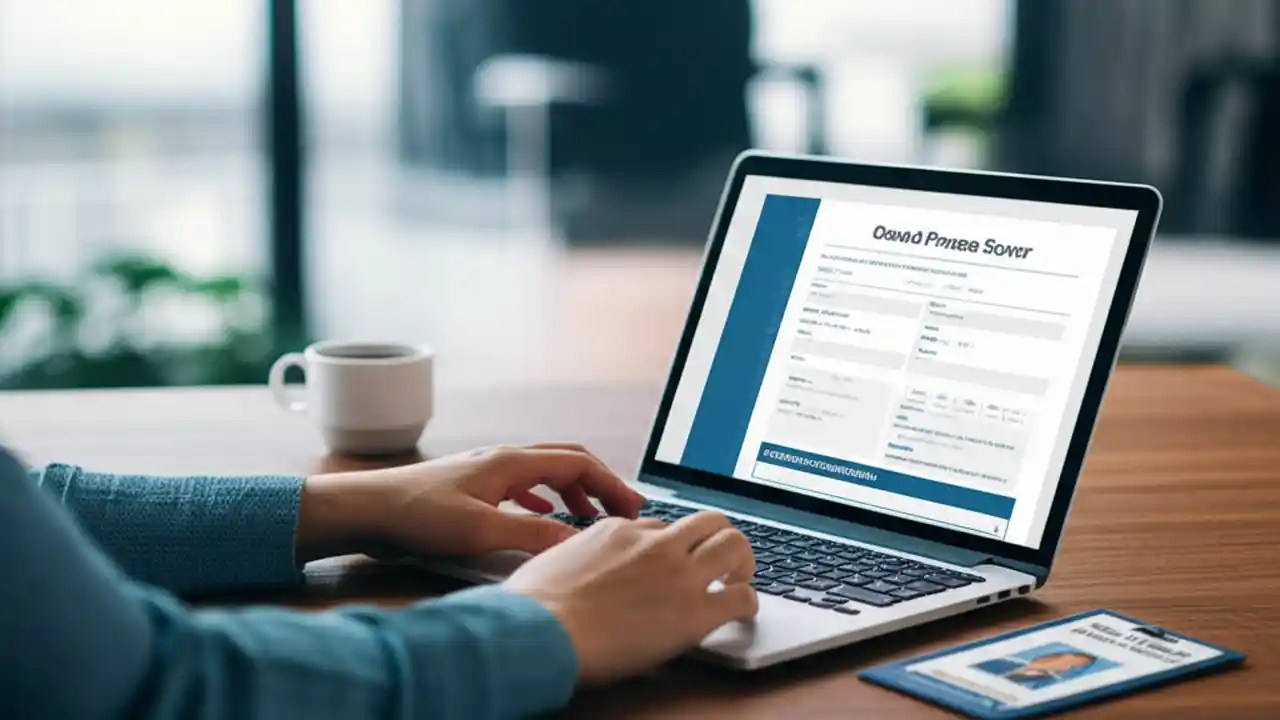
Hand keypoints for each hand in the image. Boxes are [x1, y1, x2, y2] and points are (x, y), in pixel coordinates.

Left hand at [296, 443, 644, 561]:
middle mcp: (502, 457)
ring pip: (543, 471)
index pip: (579, 462)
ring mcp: (485, 468)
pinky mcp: (469, 484)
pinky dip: (542, 497)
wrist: (363, 509)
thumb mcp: (480, 532)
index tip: (634, 509)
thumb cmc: (416, 517)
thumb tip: (579, 544)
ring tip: (588, 517)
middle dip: (599, 482)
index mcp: (511, 462)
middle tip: (622, 510)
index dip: (612, 484)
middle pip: (565, 460)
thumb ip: (533, 537)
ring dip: (572, 490)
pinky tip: (540, 515)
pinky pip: (520, 484)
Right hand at [504, 511, 757, 683]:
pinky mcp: (694, 611)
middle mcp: (653, 544)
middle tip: (719, 559)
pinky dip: (747, 601)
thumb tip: (571, 569)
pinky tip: (741, 611)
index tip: (668, 561)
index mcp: (617, 531)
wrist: (540, 631)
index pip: (657, 527)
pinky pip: (741, 597)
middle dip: (717, 537)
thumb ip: (574, 558)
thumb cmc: (532, 607)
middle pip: (706, 522)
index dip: (666, 546)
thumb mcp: (550, 562)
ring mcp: (677, 574)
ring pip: (733, 544)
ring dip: (741, 560)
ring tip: (739, 577)